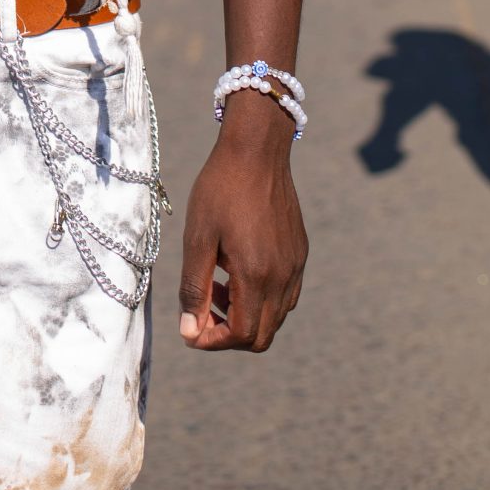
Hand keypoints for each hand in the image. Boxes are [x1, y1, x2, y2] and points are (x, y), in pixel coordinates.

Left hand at [177, 94, 305, 353]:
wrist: (256, 149)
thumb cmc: (220, 189)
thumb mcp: (198, 237)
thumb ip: (194, 288)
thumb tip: (189, 332)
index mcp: (256, 275)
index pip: (242, 336)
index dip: (214, 340)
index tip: (191, 327)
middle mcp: (282, 277)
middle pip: (262, 336)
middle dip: (229, 333)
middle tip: (203, 308)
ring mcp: (295, 266)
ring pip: (276, 317)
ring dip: (246, 315)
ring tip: (217, 284)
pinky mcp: (299, 253)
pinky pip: (285, 294)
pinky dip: (262, 297)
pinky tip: (237, 268)